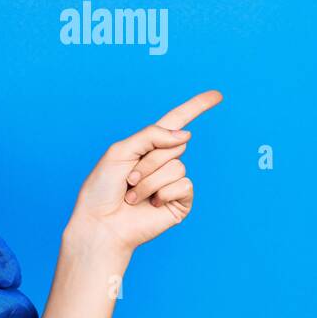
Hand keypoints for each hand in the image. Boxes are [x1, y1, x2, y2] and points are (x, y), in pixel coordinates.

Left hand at [68, 90, 222, 253]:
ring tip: (132, 194)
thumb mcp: (120, 152)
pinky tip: (149, 204)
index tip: (217, 95)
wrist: (100, 223)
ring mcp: (172, 182)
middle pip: (174, 145)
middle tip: (128, 178)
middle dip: (147, 161)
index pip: (176, 122)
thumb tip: (186, 135)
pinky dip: (162, 193)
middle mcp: (162, 162)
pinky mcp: (180, 201)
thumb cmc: (102, 189)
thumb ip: (151, 136)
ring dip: (150, 181)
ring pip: (177, 166)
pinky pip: (184, 184)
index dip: (196, 107)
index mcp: (147, 147)